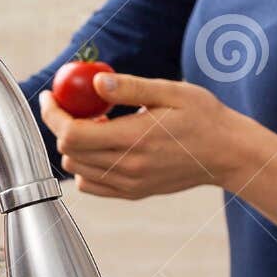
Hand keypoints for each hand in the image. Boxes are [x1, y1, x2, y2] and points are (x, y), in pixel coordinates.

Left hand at [41, 73, 253, 198]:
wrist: (226, 154)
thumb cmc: (203, 117)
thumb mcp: (171, 92)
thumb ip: (130, 88)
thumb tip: (95, 82)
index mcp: (135, 139)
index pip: (72, 134)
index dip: (53, 115)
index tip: (50, 96)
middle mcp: (127, 167)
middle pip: (69, 152)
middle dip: (61, 125)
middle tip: (75, 105)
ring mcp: (128, 184)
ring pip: (76, 170)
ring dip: (74, 145)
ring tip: (97, 123)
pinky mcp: (131, 193)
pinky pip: (91, 185)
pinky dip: (85, 165)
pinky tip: (104, 145)